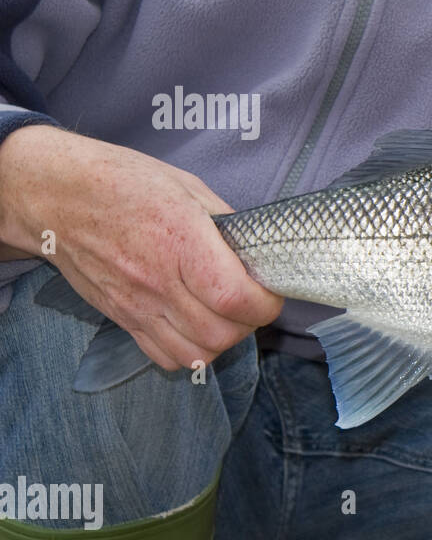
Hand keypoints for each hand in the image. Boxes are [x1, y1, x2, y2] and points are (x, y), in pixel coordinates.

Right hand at [0, 124, 282, 370]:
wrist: (54, 196)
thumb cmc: (122, 182)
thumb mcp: (187, 187)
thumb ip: (226, 224)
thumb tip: (257, 252)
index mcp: (181, 242)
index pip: (236, 299)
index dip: (265, 303)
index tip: (270, 291)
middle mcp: (158, 281)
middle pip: (221, 335)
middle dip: (248, 324)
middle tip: (249, 302)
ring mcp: (136, 305)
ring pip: (196, 354)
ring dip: (220, 341)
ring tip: (223, 315)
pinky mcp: (121, 318)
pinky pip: (165, 357)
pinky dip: (189, 352)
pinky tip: (193, 326)